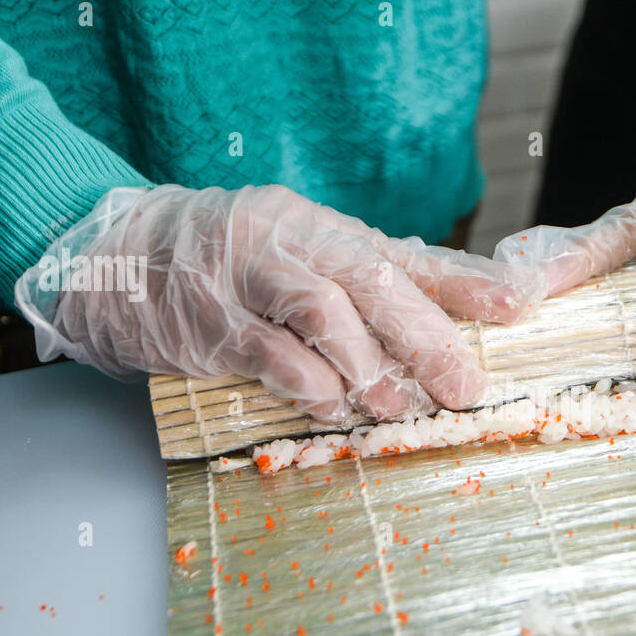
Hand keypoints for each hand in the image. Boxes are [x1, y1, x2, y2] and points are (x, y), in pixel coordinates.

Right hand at [14, 184, 544, 421]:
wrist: (118, 255)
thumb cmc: (230, 266)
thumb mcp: (302, 262)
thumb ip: (366, 290)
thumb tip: (448, 329)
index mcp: (323, 230)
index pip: (406, 255)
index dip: (464, 281)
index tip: (518, 303)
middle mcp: (291, 241)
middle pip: (372, 280)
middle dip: (426, 334)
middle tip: (463, 384)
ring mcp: (246, 277)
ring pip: (322, 309)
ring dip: (367, 364)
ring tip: (396, 403)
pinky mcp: (207, 321)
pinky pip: (266, 351)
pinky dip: (306, 382)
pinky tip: (329, 405)